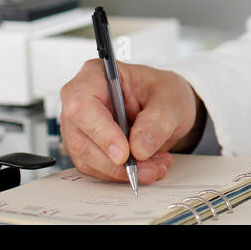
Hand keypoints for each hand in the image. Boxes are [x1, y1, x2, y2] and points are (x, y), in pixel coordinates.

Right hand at [59, 60, 203, 183]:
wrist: (166, 107)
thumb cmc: (162, 92)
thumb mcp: (170, 99)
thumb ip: (157, 120)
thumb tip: (139, 147)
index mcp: (96, 75)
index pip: (83, 105)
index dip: (100, 132)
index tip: (123, 153)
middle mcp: (80, 100)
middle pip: (81, 138)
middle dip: (116, 161)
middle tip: (148, 167)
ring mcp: (80, 125)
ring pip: (87, 158)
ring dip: (122, 171)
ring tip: (154, 166)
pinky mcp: (86, 146)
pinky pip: (95, 168)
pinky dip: (121, 174)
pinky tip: (146, 167)